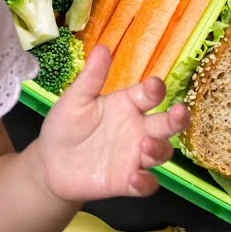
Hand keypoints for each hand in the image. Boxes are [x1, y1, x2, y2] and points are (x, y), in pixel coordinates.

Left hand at [34, 44, 189, 201]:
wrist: (50, 162)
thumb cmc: (65, 126)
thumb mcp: (75, 100)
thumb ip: (91, 77)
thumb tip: (102, 48)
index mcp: (127, 105)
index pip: (149, 94)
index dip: (155, 89)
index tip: (154, 86)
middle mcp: (137, 129)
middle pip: (167, 124)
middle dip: (177, 118)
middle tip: (180, 113)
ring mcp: (135, 156)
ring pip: (161, 153)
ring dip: (159, 149)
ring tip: (145, 145)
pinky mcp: (127, 181)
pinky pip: (145, 184)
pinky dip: (145, 182)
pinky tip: (135, 178)